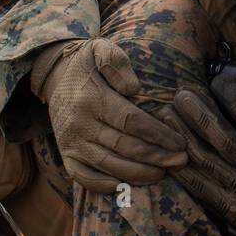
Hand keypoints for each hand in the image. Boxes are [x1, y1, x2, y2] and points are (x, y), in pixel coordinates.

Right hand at [42, 38, 187, 192]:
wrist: (54, 77)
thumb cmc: (88, 64)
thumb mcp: (100, 49)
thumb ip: (117, 63)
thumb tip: (134, 88)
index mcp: (93, 99)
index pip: (131, 121)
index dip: (158, 134)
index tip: (180, 142)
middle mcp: (81, 124)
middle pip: (124, 146)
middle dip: (156, 157)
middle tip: (182, 162)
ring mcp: (71, 143)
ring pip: (108, 165)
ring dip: (138, 173)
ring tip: (163, 174)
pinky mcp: (66, 155)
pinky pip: (85, 178)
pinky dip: (106, 185)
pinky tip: (128, 186)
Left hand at [165, 78, 235, 235]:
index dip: (235, 99)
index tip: (220, 81)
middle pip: (223, 138)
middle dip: (200, 114)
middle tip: (182, 94)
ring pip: (207, 160)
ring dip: (185, 135)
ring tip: (168, 114)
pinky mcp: (230, 209)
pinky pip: (200, 187)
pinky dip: (183, 169)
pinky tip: (169, 153)